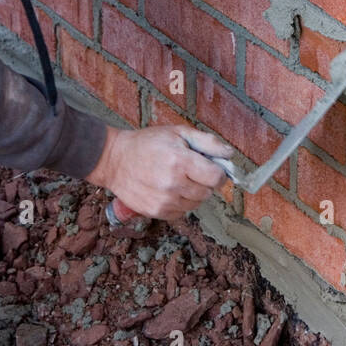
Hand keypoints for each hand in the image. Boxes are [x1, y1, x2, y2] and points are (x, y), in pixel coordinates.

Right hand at [85, 126, 230, 219]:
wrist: (115, 160)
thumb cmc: (148, 143)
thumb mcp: (178, 132)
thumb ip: (207, 142)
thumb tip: (230, 154)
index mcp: (180, 162)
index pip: (216, 178)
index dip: (218, 172)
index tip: (212, 168)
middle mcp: (173, 184)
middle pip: (208, 192)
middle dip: (204, 182)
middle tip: (190, 170)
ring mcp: (164, 201)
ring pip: (196, 204)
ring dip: (193, 193)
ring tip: (177, 179)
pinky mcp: (156, 212)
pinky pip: (182, 212)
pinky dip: (180, 202)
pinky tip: (168, 189)